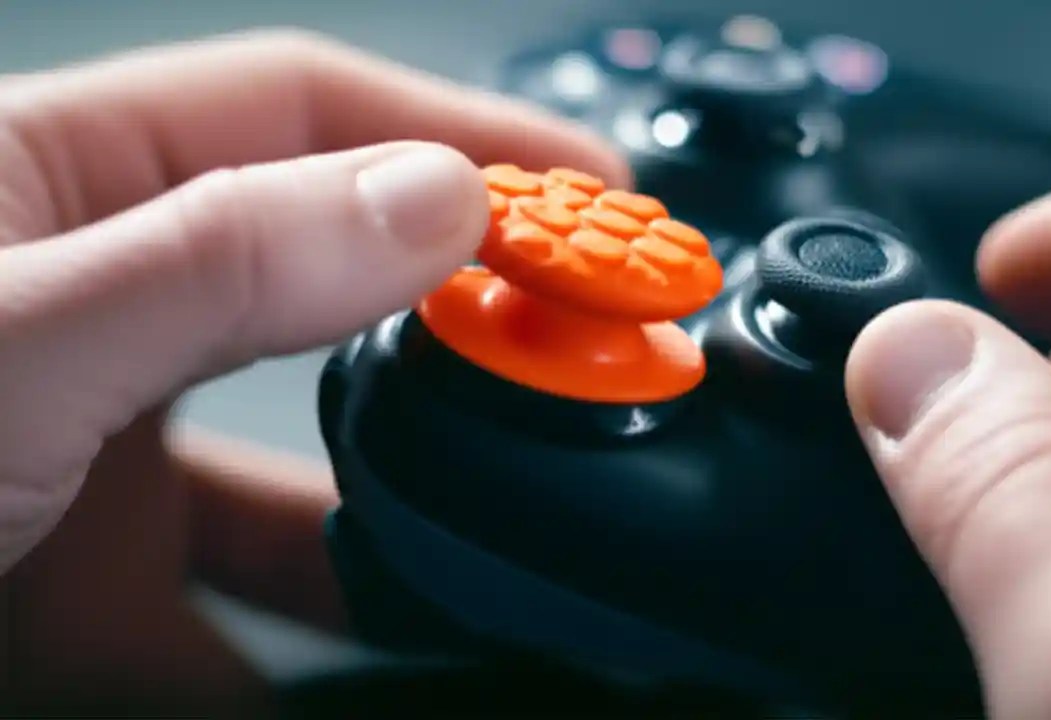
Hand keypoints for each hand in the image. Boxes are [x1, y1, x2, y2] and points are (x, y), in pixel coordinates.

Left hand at [0, 30, 626, 714]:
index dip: (461, 136)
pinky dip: (306, 647)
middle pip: (326, 284)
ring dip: (402, 504)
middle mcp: (84, 307)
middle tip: (586, 354)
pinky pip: (229, 609)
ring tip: (509, 525)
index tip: (597, 192)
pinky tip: (374, 666)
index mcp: (48, 181)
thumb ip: (217, 262)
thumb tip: (431, 198)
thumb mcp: (1, 343)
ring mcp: (87, 455)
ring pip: (295, 465)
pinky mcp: (78, 588)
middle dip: (463, 318)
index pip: (306, 116)